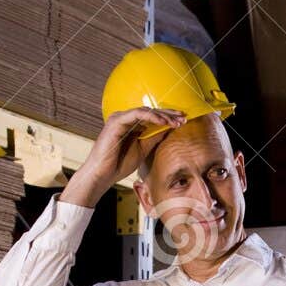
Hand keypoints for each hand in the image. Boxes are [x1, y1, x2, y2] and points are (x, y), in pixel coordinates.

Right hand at [62, 106, 185, 206]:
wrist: (102, 175)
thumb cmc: (119, 165)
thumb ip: (153, 138)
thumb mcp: (143, 150)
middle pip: (150, 112)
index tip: (182, 122)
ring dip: (162, 115)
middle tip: (183, 117)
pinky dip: (151, 117)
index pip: (151, 117)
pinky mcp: (116, 121)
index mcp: (130, 125)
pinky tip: (163, 122)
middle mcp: (125, 118)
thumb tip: (168, 129)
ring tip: (175, 121)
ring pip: (145, 111)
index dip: (168, 118)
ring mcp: (120, 118)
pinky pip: (137, 114)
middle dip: (168, 114)